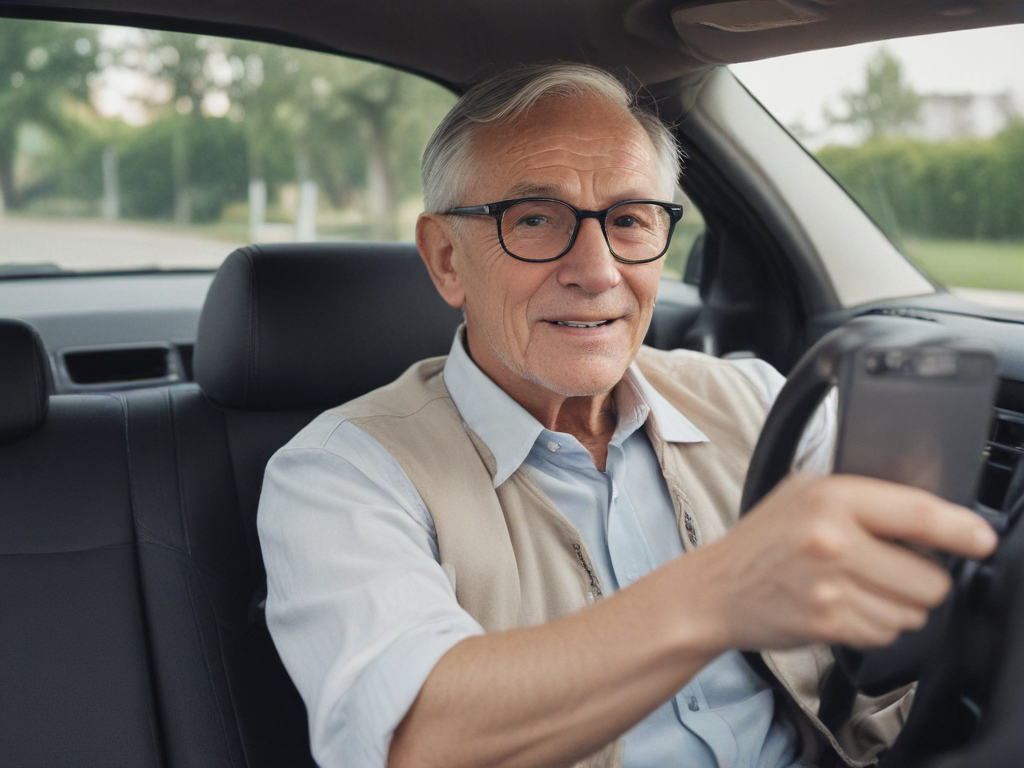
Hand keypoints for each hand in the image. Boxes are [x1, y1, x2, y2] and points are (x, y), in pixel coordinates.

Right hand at [690, 473, 998, 651]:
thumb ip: (863, 498)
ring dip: (897, 605)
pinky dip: (873, 625)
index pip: (918, 513)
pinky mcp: (828, 623)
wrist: (715, 589)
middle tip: (885, 569)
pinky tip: (842, 606)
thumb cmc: (763, 540)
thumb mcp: (805, 493)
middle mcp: (831, 539)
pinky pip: (886, 633)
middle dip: (920, 579)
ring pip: (913, 611)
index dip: (961, 530)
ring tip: (857, 587)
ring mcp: (830, 585)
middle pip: (929, 576)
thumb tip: (934, 518)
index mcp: (829, 496)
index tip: (980, 540)